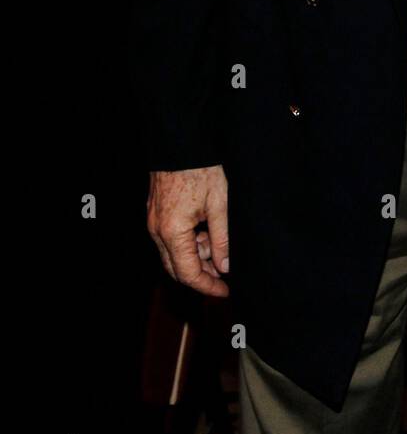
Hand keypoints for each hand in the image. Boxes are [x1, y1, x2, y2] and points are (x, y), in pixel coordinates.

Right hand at [147, 165, 229, 297]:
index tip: (225, 292)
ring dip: (196, 256)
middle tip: (226, 272)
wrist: (180, 141)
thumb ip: (222, 238)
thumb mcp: (220, 203)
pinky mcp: (155, 213)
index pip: (188, 273)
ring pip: (173, 254)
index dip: (207, 286)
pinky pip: (170, 239)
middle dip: (202, 274)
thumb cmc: (202, 168)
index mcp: (173, 231)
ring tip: (218, 242)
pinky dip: (188, 242)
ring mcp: (153, 222)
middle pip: (177, 268)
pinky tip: (206, 231)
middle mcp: (157, 230)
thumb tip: (225, 267)